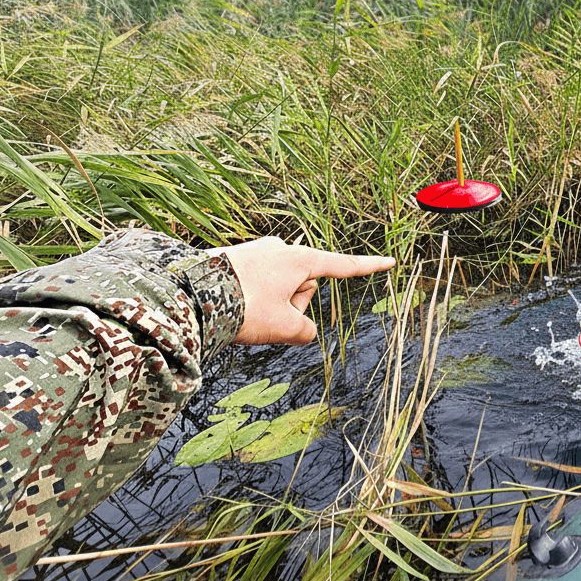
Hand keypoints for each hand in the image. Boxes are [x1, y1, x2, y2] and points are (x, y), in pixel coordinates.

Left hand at [208, 237, 395, 344]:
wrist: (190, 296)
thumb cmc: (242, 308)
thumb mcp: (283, 328)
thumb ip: (305, 331)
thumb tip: (303, 329)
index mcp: (300, 260)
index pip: (343, 266)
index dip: (368, 268)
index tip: (390, 262)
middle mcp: (280, 249)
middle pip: (304, 284)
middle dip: (293, 304)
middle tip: (269, 320)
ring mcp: (257, 251)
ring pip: (279, 286)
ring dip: (271, 303)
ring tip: (245, 314)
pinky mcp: (236, 258)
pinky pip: (257, 284)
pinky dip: (252, 299)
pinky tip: (234, 307)